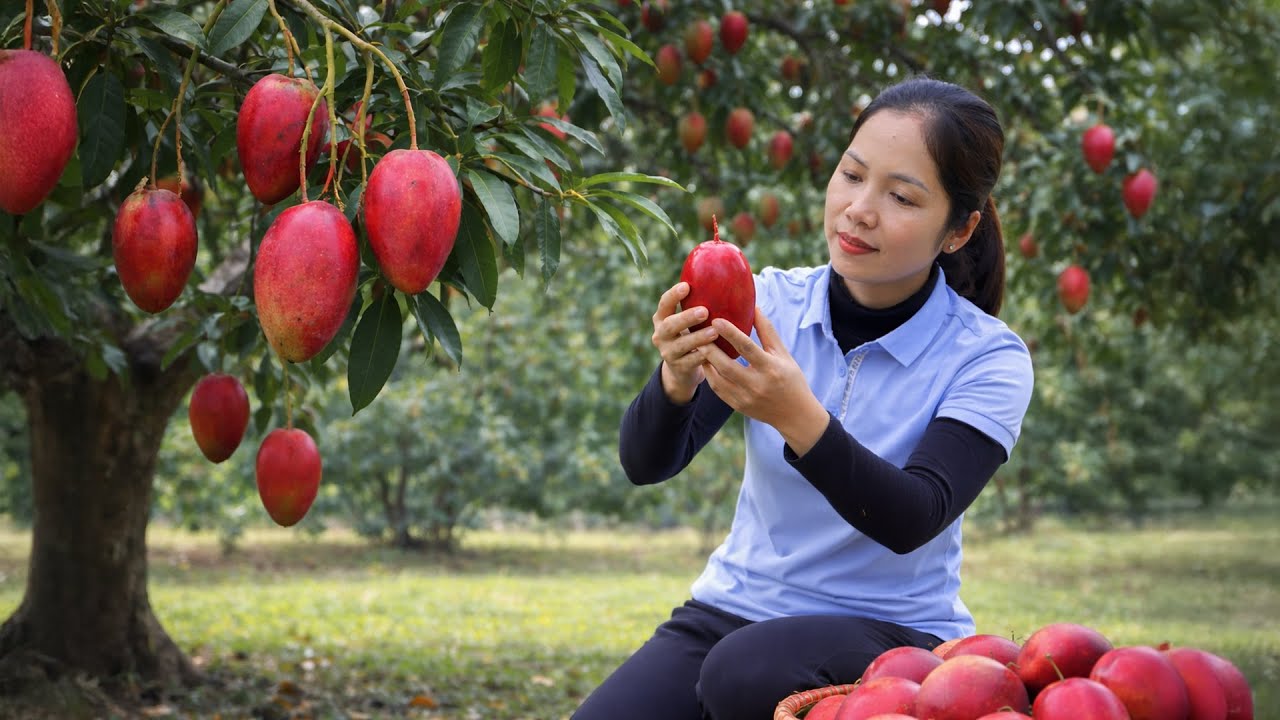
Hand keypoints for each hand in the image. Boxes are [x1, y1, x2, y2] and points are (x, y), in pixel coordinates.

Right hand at [651, 281, 719, 403]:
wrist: (682, 367)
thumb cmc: (691, 334)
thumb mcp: (688, 320)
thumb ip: (697, 303)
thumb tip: (724, 276)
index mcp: (662, 318)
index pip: (664, 304)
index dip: (673, 295)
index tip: (687, 286)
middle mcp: (660, 334)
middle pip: (669, 325)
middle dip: (686, 317)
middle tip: (705, 311)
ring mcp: (667, 352)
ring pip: (681, 344)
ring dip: (698, 338)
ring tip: (714, 332)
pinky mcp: (678, 367)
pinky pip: (691, 362)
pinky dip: (704, 356)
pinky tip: (717, 352)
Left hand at [697, 308, 830, 454]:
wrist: (795, 415)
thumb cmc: (790, 379)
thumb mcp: (783, 354)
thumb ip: (767, 331)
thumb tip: (754, 307)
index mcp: (770, 368)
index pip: (746, 347)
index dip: (730, 333)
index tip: (715, 320)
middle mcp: (756, 384)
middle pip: (726, 365)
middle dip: (709, 348)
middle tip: (698, 333)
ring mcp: (745, 397)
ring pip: (717, 379)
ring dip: (706, 361)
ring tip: (697, 345)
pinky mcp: (738, 406)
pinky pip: (717, 389)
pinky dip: (710, 375)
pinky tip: (706, 362)